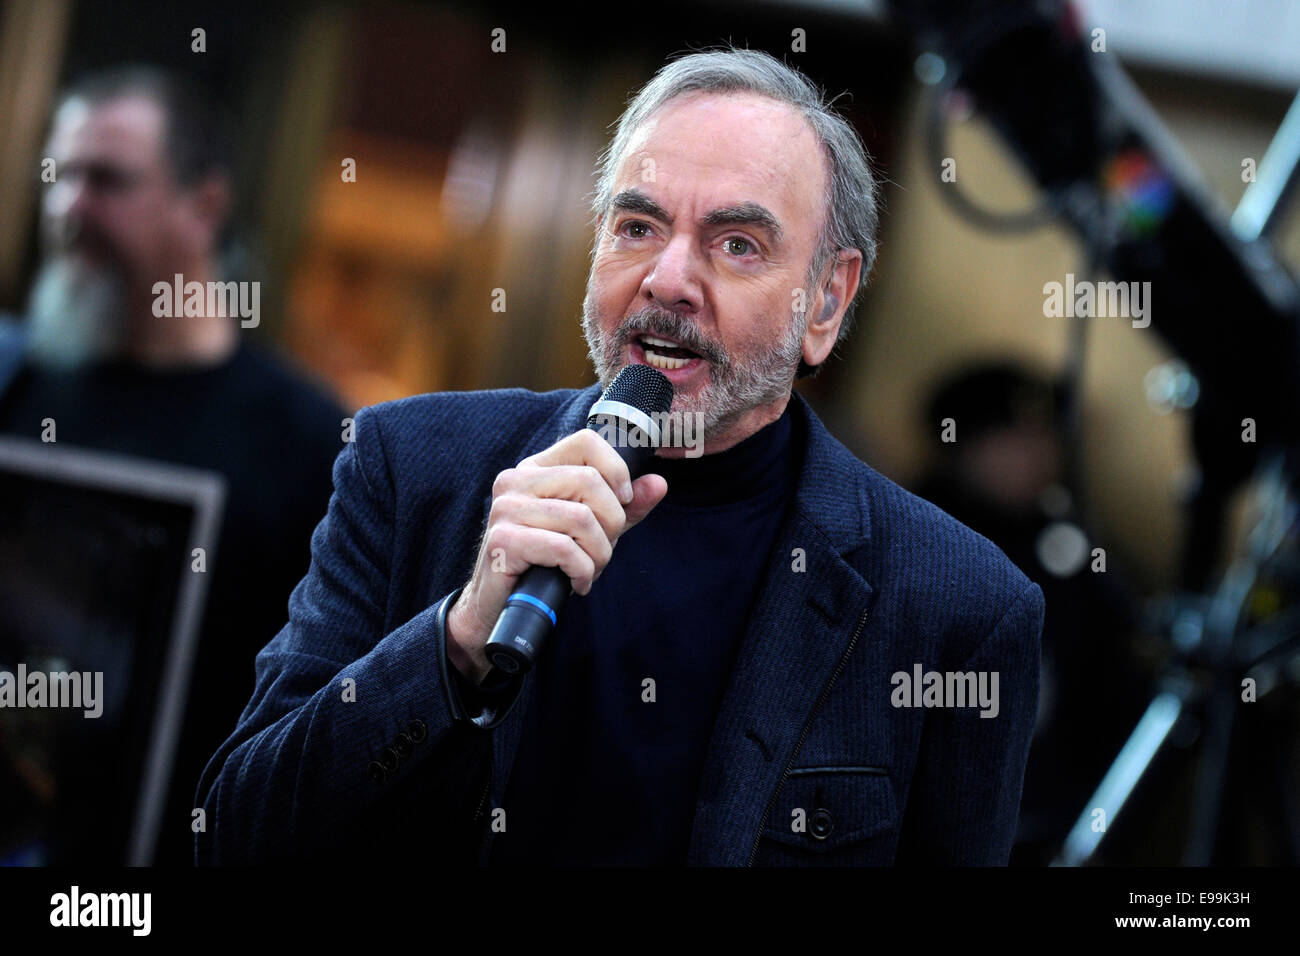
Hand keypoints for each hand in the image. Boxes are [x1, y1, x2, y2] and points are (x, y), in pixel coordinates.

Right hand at [446, 429, 667, 683]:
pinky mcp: (503, 540)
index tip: (624, 503)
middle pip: (590, 481)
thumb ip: (626, 507)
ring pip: (580, 518)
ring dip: (598, 554)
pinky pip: (563, 548)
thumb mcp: (593, 530)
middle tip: (603, 550)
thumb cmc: (547, 563)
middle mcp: (515, 480)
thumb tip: (658, 484)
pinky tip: (577, 584)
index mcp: (536, 469)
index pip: (586, 442)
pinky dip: (582, 572)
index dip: (616, 470)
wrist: (501, 607)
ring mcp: (505, 509)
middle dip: (612, 523)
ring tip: (590, 569)